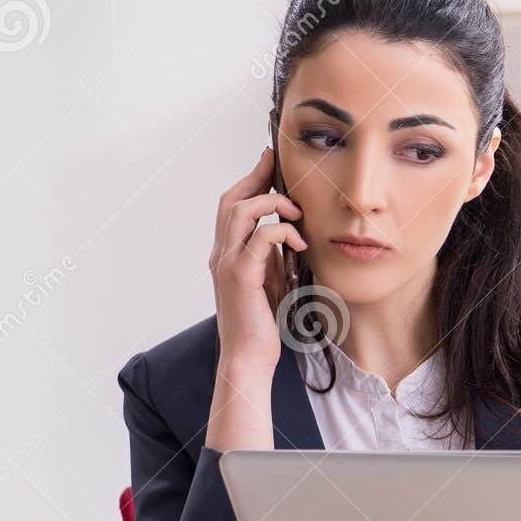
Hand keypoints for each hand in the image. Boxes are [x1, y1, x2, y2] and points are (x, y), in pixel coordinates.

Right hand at [209, 146, 306, 374]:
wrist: (248, 357)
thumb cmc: (261, 324)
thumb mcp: (269, 282)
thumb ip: (270, 258)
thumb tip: (286, 236)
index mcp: (227, 254)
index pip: (232, 207)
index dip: (249, 182)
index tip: (269, 163)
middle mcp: (221, 254)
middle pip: (230, 200)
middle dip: (255, 177)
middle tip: (277, 164)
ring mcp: (227, 264)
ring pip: (239, 212)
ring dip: (270, 202)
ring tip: (295, 211)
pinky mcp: (240, 276)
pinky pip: (260, 239)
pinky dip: (281, 232)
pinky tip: (299, 241)